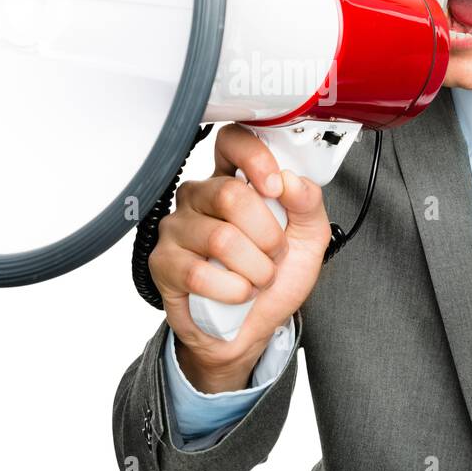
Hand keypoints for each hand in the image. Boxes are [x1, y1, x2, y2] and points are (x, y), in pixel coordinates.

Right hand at [148, 124, 329, 391]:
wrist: (252, 329)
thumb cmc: (274, 279)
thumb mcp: (308, 239)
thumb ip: (308, 203)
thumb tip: (291, 180)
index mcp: (232, 181)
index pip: (232, 141)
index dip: (255, 159)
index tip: (275, 187)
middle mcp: (199, 197)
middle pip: (231, 195)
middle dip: (267, 235)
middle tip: (273, 254)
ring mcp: (177, 228)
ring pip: (220, 238)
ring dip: (254, 268)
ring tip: (257, 278)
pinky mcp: (163, 263)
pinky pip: (199, 273)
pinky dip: (232, 291)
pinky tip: (236, 293)